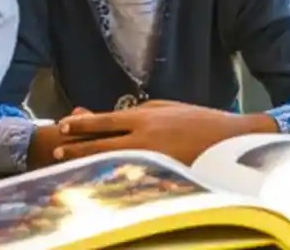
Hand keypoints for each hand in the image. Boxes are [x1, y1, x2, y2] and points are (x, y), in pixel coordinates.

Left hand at [54, 100, 277, 164]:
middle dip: (78, 146)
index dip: (82, 124)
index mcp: (146, 117)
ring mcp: (151, 158)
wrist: (232, 141)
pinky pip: (130, 176)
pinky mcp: (160, 175)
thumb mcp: (169, 108)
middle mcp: (145, 137)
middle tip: (57, 150)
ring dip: (88, 162)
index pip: (105, 120)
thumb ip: (142, 112)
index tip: (64, 126)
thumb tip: (118, 118)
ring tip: (69, 165)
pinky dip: (113, 177)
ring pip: (111, 160)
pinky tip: (100, 182)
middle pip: (102, 142)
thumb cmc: (201, 121)